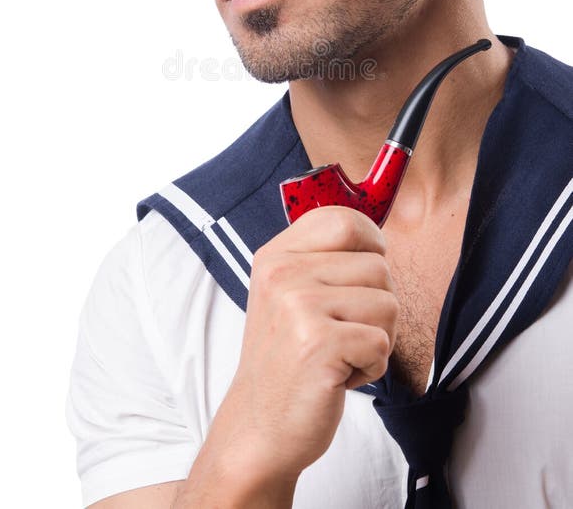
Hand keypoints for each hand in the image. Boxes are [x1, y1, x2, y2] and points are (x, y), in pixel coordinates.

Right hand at [212, 205, 398, 484]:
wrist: (259, 427)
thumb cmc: (288, 360)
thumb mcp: (290, 295)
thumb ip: (323, 260)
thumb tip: (379, 236)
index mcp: (276, 255)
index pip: (345, 220)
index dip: (372, 244)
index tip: (362, 278)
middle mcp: (283, 274)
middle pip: (379, 266)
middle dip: (378, 306)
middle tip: (342, 334)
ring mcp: (298, 307)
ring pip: (388, 304)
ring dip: (376, 339)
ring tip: (338, 355)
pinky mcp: (319, 344)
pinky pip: (382, 343)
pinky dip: (372, 368)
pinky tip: (338, 377)